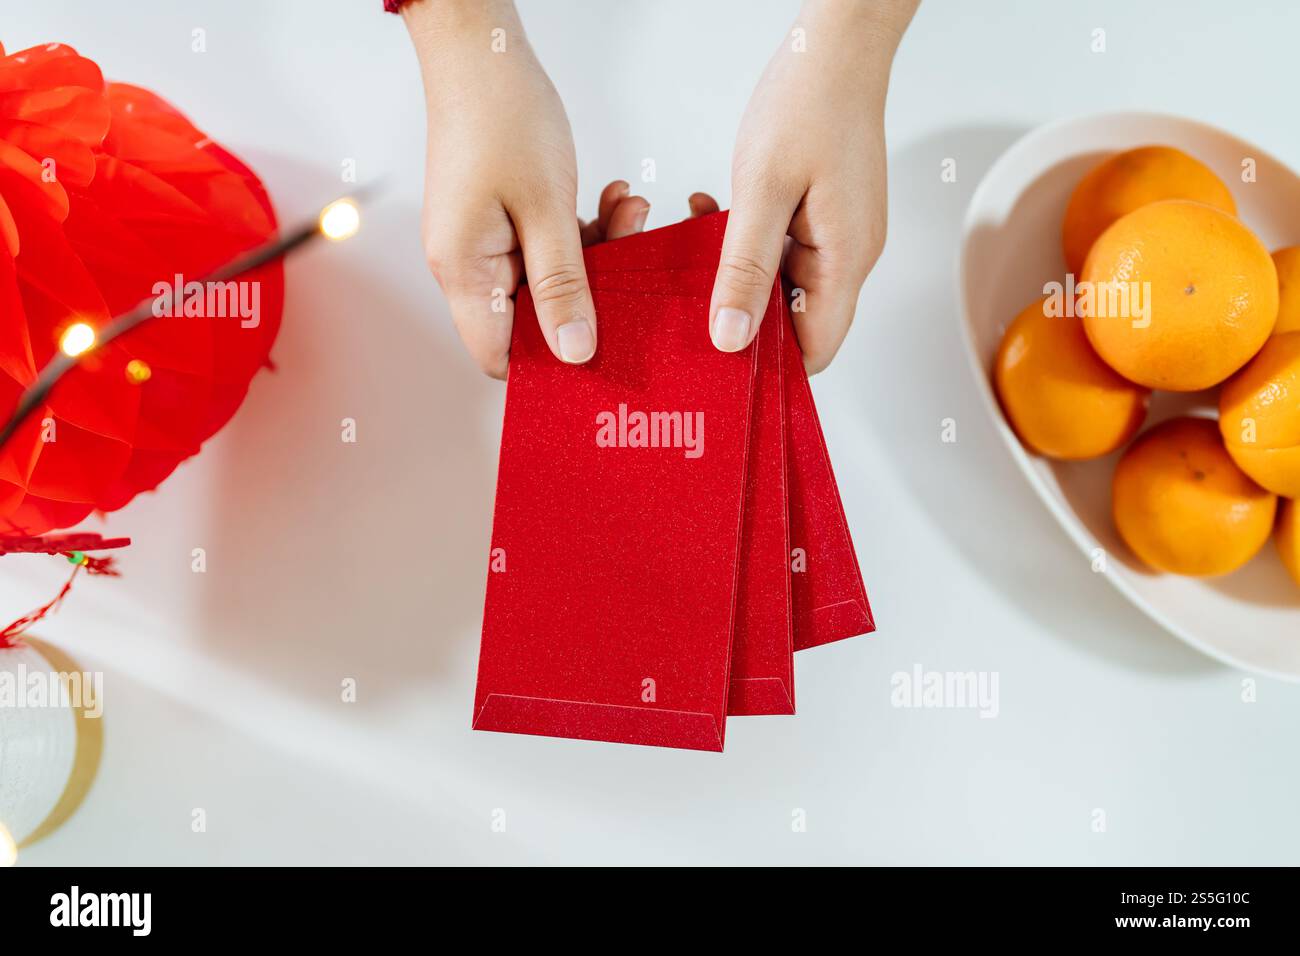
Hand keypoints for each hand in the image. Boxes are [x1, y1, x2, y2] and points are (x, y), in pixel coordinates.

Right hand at [404, 0, 647, 377]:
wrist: (481, 52)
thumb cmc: (502, 117)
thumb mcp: (545, 207)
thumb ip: (564, 285)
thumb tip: (575, 352)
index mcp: (464, 272)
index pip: (500, 355)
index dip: (549, 363)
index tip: (602, 344)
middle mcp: (466, 265)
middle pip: (531, 319)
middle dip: (588, 294)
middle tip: (630, 253)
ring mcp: (483, 242)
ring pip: (549, 281)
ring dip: (595, 255)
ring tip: (628, 213)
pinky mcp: (501, 221)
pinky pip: (548, 248)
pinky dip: (583, 232)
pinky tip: (611, 201)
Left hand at [709, 0, 916, 372]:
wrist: (836, 46)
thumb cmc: (808, 104)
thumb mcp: (762, 190)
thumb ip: (744, 268)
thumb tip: (731, 337)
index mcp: (846, 260)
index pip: (814, 350)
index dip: (768, 366)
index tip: (715, 360)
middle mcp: (850, 256)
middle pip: (796, 323)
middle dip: (742, 316)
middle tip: (690, 299)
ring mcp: (839, 236)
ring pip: (782, 286)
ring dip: (737, 273)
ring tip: (696, 244)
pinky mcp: (823, 216)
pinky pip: (781, 251)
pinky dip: (745, 244)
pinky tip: (713, 217)